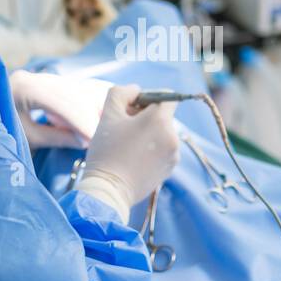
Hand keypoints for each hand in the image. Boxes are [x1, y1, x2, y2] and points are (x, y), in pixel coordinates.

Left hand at [9, 70, 111, 149]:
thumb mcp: (26, 139)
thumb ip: (56, 138)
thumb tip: (86, 142)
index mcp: (22, 87)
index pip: (58, 100)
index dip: (79, 119)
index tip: (93, 137)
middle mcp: (32, 76)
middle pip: (70, 91)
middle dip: (88, 113)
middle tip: (101, 134)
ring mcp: (39, 76)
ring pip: (73, 88)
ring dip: (90, 106)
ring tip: (103, 125)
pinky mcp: (44, 82)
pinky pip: (71, 89)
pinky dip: (85, 101)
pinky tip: (99, 111)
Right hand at [76, 85, 180, 220]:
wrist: (109, 190)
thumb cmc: (106, 150)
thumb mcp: (108, 114)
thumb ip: (121, 93)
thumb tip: (136, 90)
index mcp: (160, 119)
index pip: (167, 96)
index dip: (149, 98)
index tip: (133, 108)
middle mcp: (173, 135)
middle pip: (164, 116)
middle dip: (146, 117)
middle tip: (124, 127)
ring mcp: (174, 154)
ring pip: (163, 133)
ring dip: (149, 134)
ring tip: (128, 145)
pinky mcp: (170, 168)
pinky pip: (164, 150)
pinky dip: (152, 149)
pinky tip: (134, 158)